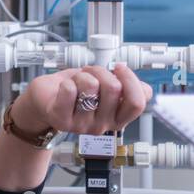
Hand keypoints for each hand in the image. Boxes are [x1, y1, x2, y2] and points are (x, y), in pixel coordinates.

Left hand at [14, 64, 152, 136]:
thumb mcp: (106, 88)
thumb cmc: (77, 90)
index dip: (131, 81)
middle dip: (101, 71)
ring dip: (82, 75)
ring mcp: (81, 125)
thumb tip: (146, 90)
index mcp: (117, 118)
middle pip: (114, 88)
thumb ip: (128, 90)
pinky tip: (64, 88)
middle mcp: (102, 126)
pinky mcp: (61, 120)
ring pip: (91, 85)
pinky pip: (69, 90)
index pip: (137, 103)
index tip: (119, 68)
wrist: (46, 98)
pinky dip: (66, 81)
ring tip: (76, 82)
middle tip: (90, 74)